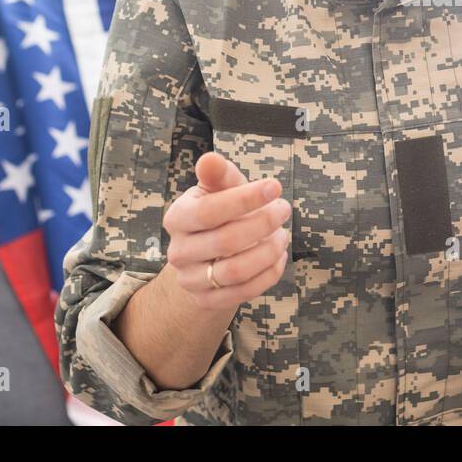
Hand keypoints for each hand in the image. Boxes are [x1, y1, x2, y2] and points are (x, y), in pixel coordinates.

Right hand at [162, 151, 290, 310]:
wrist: (208, 255)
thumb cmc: (220, 211)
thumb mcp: (219, 189)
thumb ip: (219, 175)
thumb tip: (209, 160)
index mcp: (177, 218)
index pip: (209, 211)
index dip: (245, 199)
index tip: (274, 187)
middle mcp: (178, 252)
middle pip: (226, 242)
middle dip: (263, 224)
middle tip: (283, 209)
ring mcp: (191, 280)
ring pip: (236, 272)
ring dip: (269, 251)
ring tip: (283, 235)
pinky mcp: (207, 301)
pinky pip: (244, 293)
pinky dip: (269, 273)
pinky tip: (279, 256)